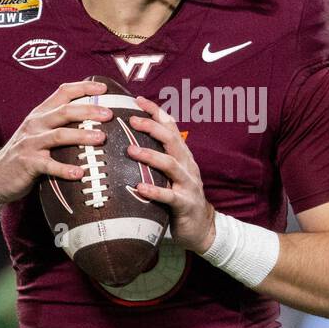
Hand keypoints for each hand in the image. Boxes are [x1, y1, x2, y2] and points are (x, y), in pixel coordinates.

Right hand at [0, 80, 113, 202]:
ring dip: (81, 136)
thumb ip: (60, 124)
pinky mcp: (28, 163)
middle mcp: (35, 124)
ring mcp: (30, 143)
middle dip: (88, 111)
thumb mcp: (39, 132)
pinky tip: (79, 173)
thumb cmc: (26, 153)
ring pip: (58, 135)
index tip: (104, 88)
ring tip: (100, 139)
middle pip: (64, 111)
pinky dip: (64, 169)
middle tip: (109, 114)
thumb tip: (94, 119)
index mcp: (40, 114)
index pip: (63, 92)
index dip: (84, 87)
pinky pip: (48, 165)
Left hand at [126, 95, 215, 253]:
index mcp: (182, 155)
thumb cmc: (179, 197)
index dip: (156, 112)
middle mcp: (187, 165)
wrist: (201, 227)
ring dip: (150, 156)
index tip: (137, 99)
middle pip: (171, 140)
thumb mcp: (170, 174)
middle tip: (131, 120)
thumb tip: (126, 141)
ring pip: (170, 164)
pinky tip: (139, 187)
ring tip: (130, 151)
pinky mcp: (185, 204)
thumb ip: (157, 158)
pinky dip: (155, 190)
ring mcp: (188, 184)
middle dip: (152, 127)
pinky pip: (169, 196)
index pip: (170, 127)